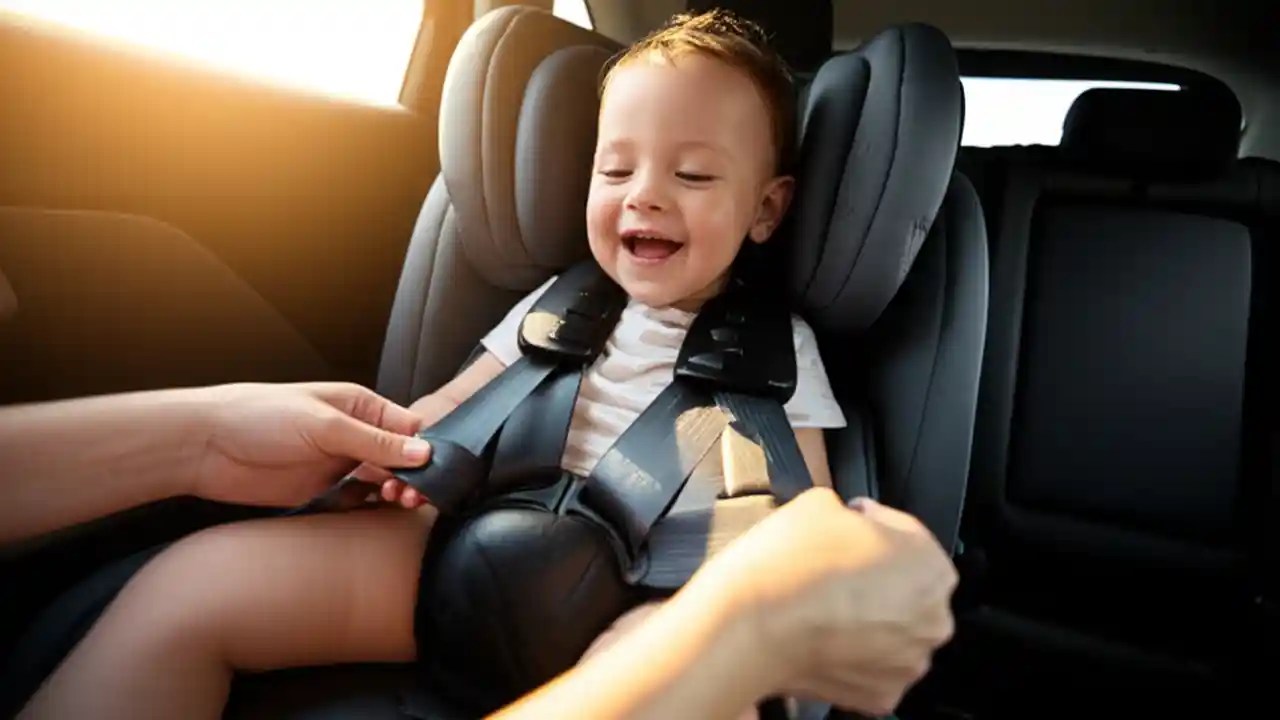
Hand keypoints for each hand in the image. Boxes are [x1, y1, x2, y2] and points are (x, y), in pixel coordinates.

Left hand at [191, 382, 430, 507]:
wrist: (205, 446)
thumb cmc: (259, 416)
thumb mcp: (324, 425)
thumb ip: (375, 442)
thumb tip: (423, 452)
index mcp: (360, 407)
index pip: (408, 429)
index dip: (424, 450)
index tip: (429, 473)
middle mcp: (354, 435)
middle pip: (400, 459)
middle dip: (412, 477)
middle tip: (408, 495)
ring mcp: (338, 465)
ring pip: (382, 482)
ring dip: (393, 493)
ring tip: (393, 502)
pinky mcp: (322, 492)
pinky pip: (357, 502)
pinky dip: (370, 509)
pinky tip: (374, 512)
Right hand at [691, 488, 957, 715]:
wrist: (750, 628)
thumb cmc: (788, 564)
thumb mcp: (821, 503)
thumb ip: (850, 513)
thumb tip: (847, 522)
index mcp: (931, 567)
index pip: (907, 535)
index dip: (873, 523)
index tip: (849, 524)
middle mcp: (933, 621)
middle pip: (907, 588)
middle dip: (876, 575)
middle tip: (832, 566)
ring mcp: (908, 665)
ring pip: (891, 631)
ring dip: (866, 617)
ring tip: (823, 603)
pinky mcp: (879, 697)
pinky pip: (871, 666)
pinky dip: (851, 654)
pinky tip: (821, 636)